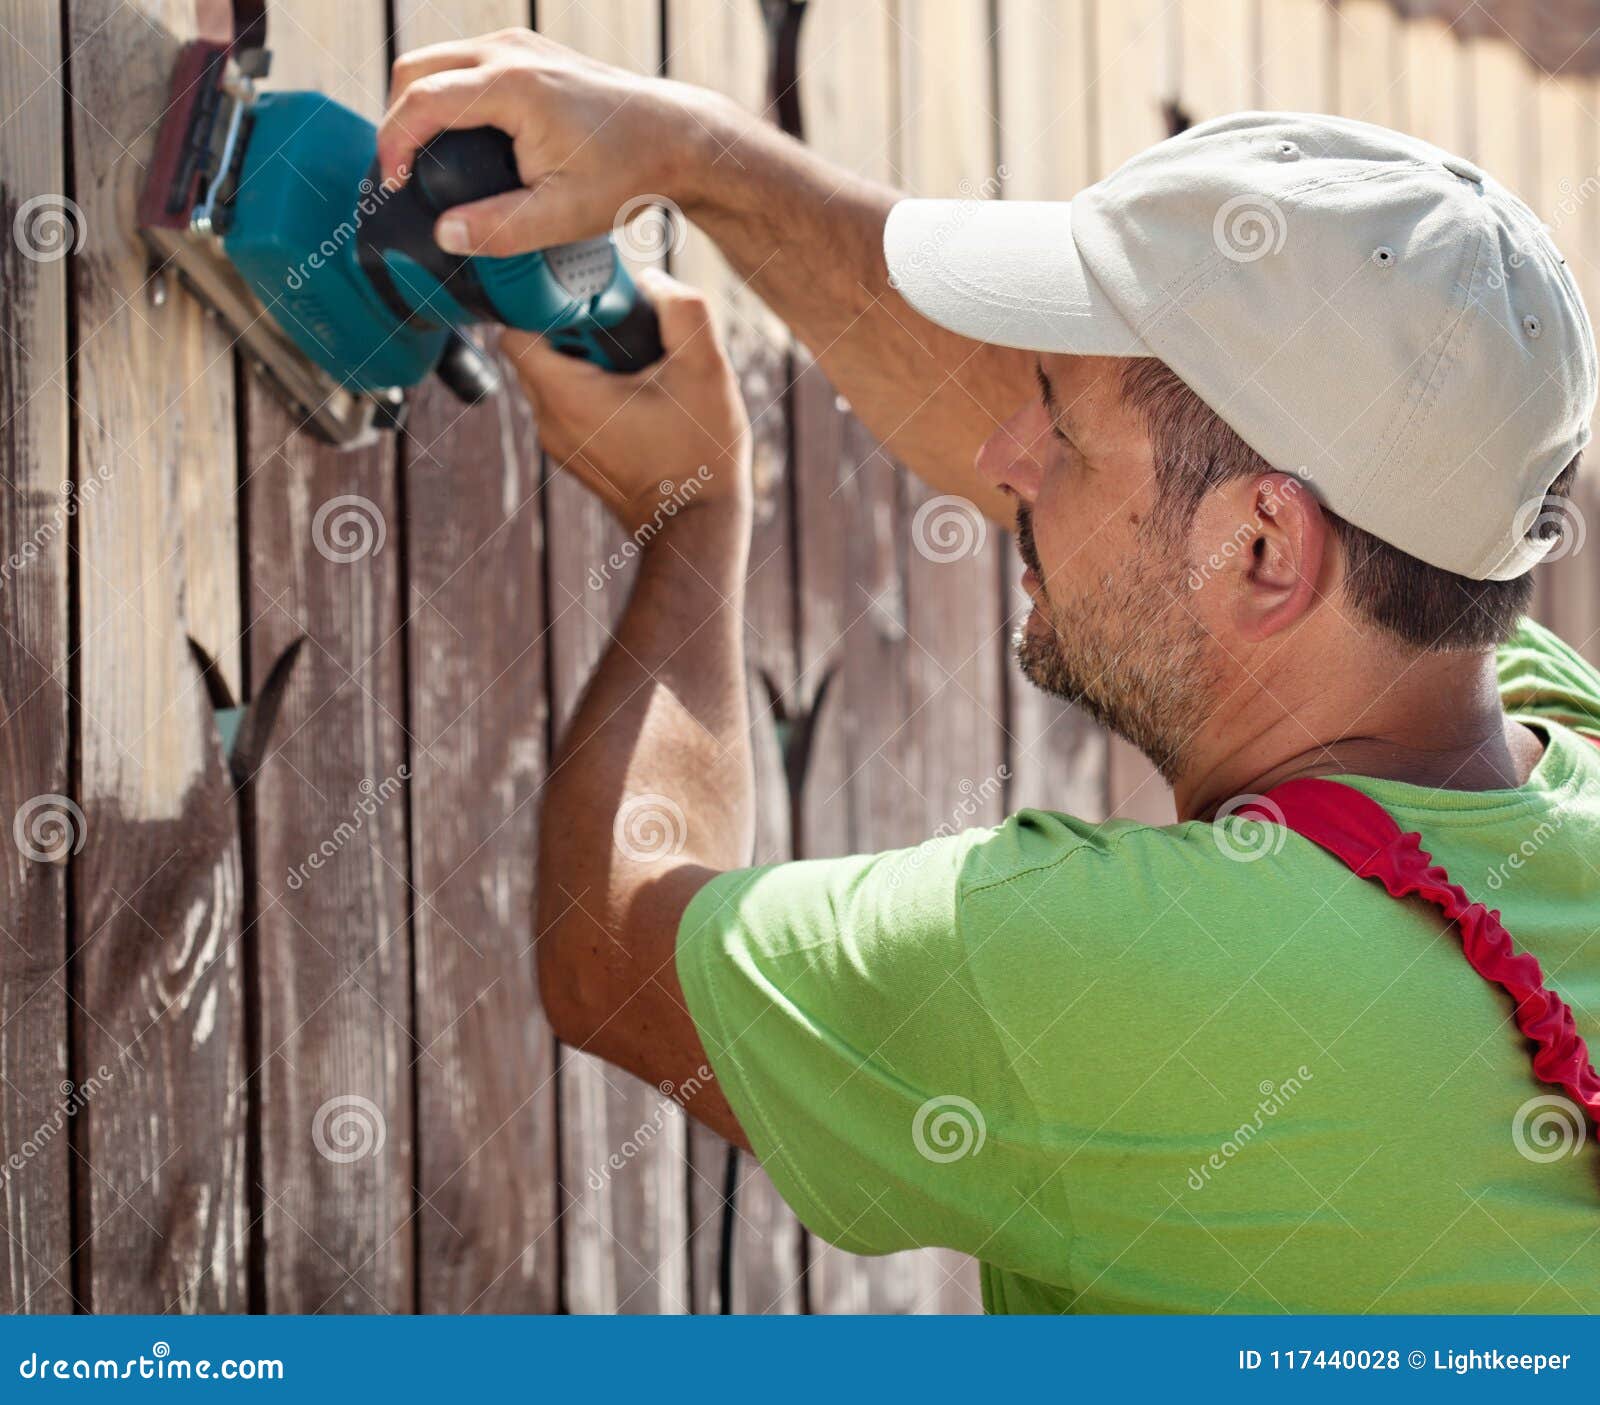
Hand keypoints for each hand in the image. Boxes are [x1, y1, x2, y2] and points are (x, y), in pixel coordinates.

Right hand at [378, 28, 732, 256]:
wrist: (677, 138)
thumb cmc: (627, 173)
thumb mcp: (565, 216)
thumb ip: (502, 229)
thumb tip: (445, 234)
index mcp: (512, 86)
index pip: (422, 99)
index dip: (394, 143)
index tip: (394, 186)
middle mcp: (510, 51)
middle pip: (416, 68)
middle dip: (397, 119)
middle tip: (402, 174)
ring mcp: (520, 45)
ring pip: (439, 61)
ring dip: (420, 105)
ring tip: (425, 162)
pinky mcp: (530, 52)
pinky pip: (467, 65)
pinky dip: (448, 96)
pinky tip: (459, 143)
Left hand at [503, 270, 751, 534]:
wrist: (698, 528)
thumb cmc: (701, 456)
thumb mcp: (706, 369)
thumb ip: (682, 310)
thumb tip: (652, 280)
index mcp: (565, 395)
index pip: (516, 326)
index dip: (546, 299)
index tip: (591, 296)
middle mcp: (549, 421)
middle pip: (534, 347)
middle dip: (574, 325)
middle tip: (624, 327)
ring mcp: (558, 443)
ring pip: (551, 375)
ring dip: (586, 357)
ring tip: (636, 363)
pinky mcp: (574, 456)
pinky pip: (567, 404)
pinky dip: (592, 386)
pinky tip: (638, 393)